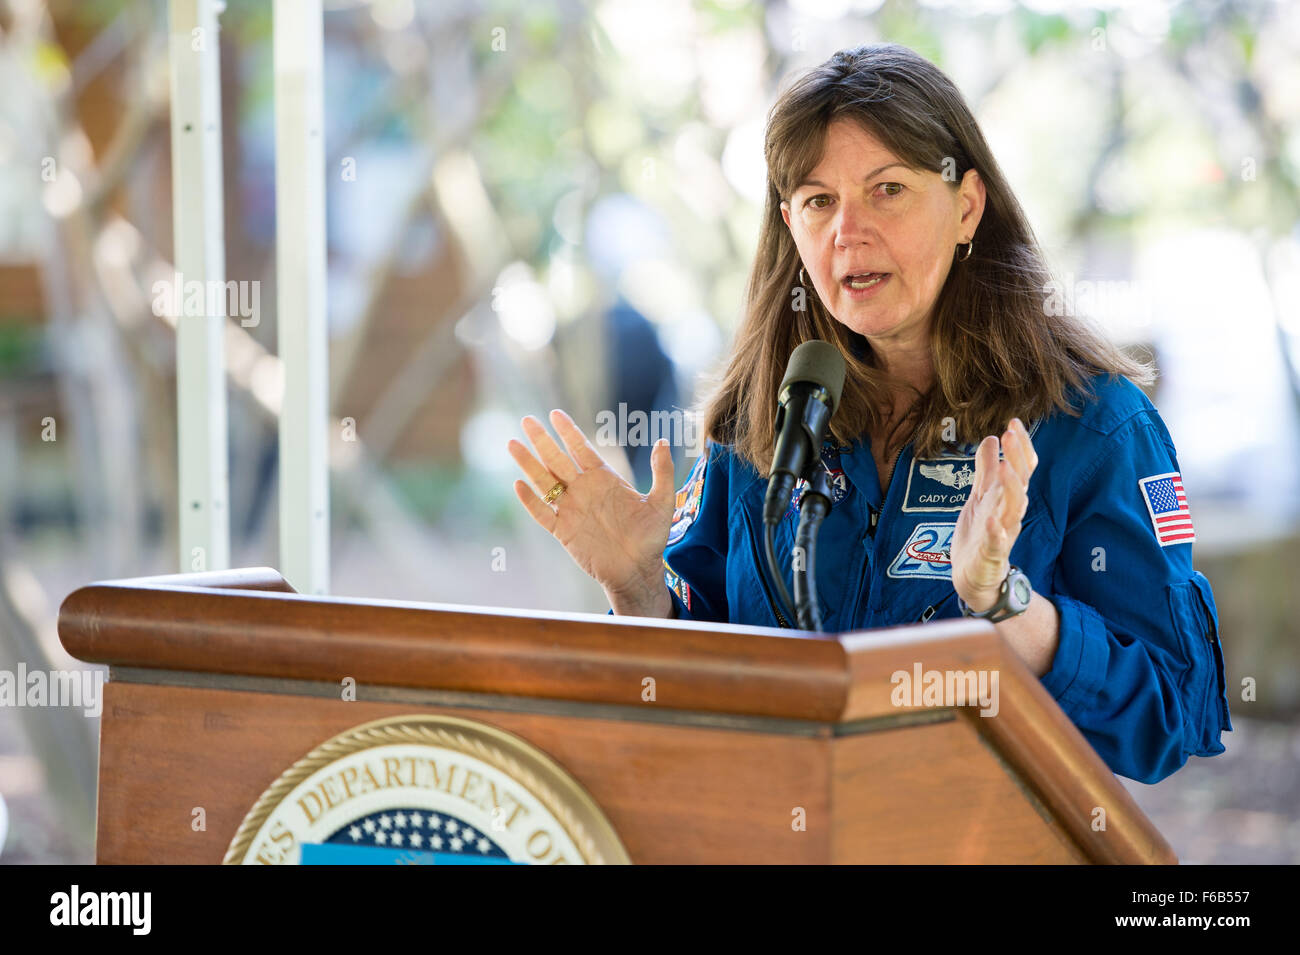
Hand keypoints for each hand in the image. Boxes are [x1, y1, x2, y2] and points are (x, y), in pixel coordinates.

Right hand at [507, 410, 675, 614]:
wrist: (637, 571)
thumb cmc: (651, 538)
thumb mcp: (661, 503)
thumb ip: (662, 472)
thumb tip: (663, 441)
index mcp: (604, 479)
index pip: (581, 449)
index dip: (568, 431)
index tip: (555, 414)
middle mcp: (584, 490)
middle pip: (556, 460)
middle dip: (541, 440)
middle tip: (526, 420)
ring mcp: (571, 510)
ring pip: (544, 482)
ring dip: (528, 464)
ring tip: (512, 444)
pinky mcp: (563, 531)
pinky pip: (543, 513)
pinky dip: (530, 501)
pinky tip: (519, 485)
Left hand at [950, 417, 1037, 612]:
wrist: (974, 574)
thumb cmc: (980, 532)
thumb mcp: (981, 496)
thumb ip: (986, 469)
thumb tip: (991, 438)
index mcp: (1006, 497)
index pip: (1021, 467)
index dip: (1020, 446)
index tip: (1014, 422)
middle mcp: (1009, 512)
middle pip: (1020, 482)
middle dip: (1017, 458)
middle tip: (1011, 433)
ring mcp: (1003, 533)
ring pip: (1014, 509)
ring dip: (1011, 488)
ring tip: (1006, 467)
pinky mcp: (992, 554)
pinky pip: (997, 542)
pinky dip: (997, 531)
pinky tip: (993, 520)